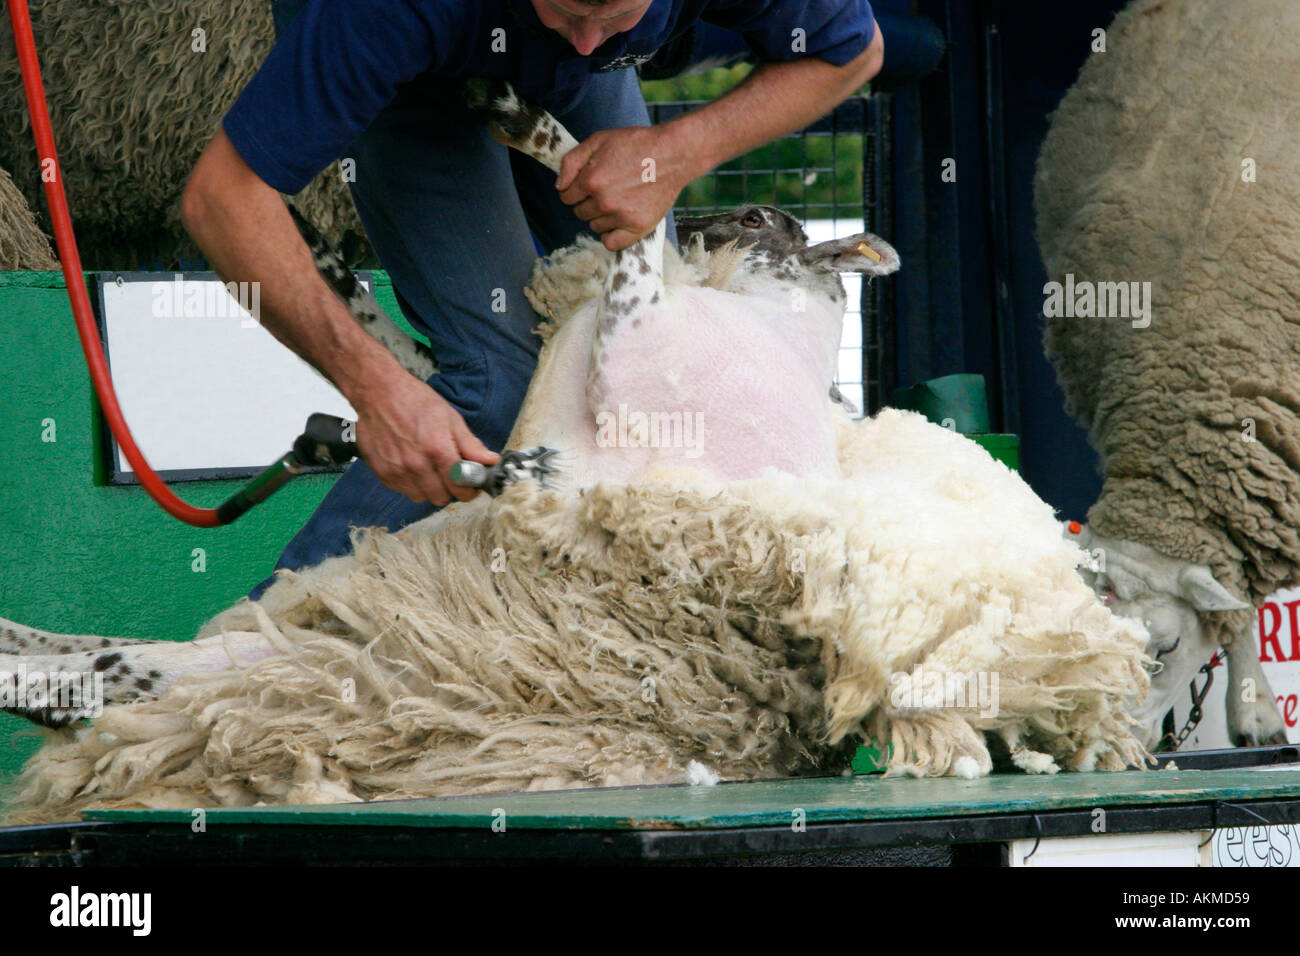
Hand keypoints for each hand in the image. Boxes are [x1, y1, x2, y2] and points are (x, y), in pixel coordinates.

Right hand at [352, 376, 498, 505]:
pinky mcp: (382, 472)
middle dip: (449, 490)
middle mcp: (416, 464)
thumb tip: (491, 461)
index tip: (470, 487)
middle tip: (449, 476)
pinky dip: (410, 483)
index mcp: (437, 450)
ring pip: (420, 497)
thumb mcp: (450, 418)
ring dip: (428, 488)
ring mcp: (397, 470)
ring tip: (429, 469)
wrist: (379, 393)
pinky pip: (402, 490)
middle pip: (440, 497)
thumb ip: (471, 445)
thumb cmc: (415, 401)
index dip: (468, 490)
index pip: (459, 487)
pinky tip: (412, 466)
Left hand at [556, 126, 688, 250]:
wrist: (673, 153)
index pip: (566, 196)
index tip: (589, 182)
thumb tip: (559, 186)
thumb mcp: (599, 140)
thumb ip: (571, 161)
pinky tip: (618, 223)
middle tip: (607, 188)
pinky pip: (612, 243)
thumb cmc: (636, 144)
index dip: (575, 189)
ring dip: (601, 217)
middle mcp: (604, 202)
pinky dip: (611, 236)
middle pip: (580, 212)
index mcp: (591, 180)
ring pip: (595, 226)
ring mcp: (622, 216)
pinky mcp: (638, 227)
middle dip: (588, 201)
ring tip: (618, 199)